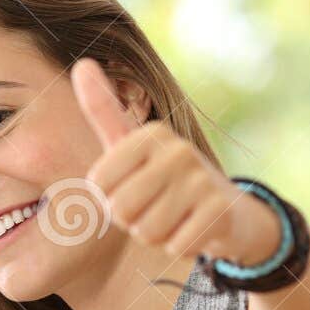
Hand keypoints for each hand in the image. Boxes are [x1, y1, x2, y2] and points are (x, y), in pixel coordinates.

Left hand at [72, 57, 280, 266]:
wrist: (227, 211)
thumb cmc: (164, 180)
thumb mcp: (130, 145)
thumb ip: (103, 109)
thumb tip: (82, 62)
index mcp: (151, 134)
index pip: (98, 184)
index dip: (109, 198)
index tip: (133, 188)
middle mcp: (178, 150)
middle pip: (120, 210)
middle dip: (132, 220)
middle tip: (155, 207)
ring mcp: (202, 179)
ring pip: (146, 231)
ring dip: (156, 235)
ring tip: (174, 217)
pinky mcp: (220, 211)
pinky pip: (174, 246)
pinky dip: (179, 247)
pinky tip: (193, 229)